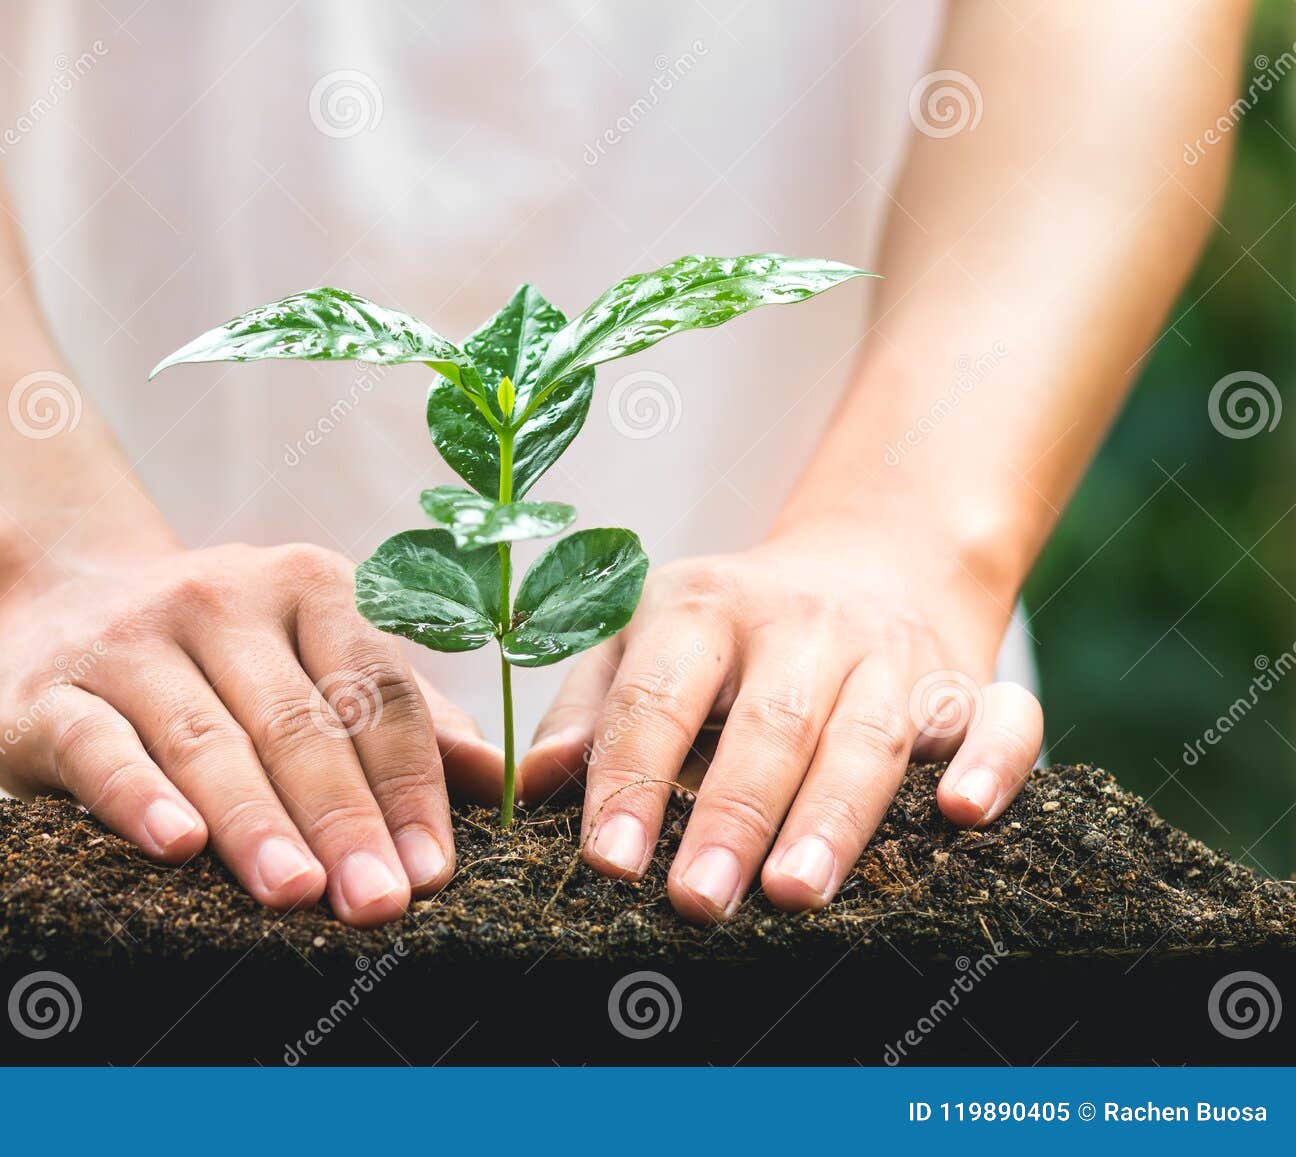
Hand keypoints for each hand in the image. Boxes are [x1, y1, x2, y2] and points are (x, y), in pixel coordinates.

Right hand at [0, 542, 502, 926]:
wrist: (52, 603)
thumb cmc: (219, 660)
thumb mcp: (314, 662)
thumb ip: (404, 718)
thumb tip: (507, 783)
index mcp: (309, 585)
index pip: (375, 690)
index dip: (409, 783)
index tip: (432, 871)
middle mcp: (222, 596)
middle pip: (298, 719)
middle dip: (344, 818)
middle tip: (378, 903)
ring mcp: (131, 638)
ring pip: (206, 737)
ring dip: (256, 819)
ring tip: (297, 892)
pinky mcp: (49, 690)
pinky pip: (100, 745)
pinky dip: (139, 796)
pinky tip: (177, 848)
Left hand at [519, 517, 1042, 920]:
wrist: (872, 556)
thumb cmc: (732, 629)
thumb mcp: (644, 638)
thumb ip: (591, 704)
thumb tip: (540, 780)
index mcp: (702, 608)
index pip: (659, 695)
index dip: (633, 776)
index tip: (607, 859)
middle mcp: (801, 622)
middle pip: (768, 722)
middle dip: (732, 814)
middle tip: (698, 899)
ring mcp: (891, 650)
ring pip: (870, 731)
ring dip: (834, 815)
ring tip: (796, 892)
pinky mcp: (969, 678)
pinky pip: (999, 715)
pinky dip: (991, 760)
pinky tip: (962, 813)